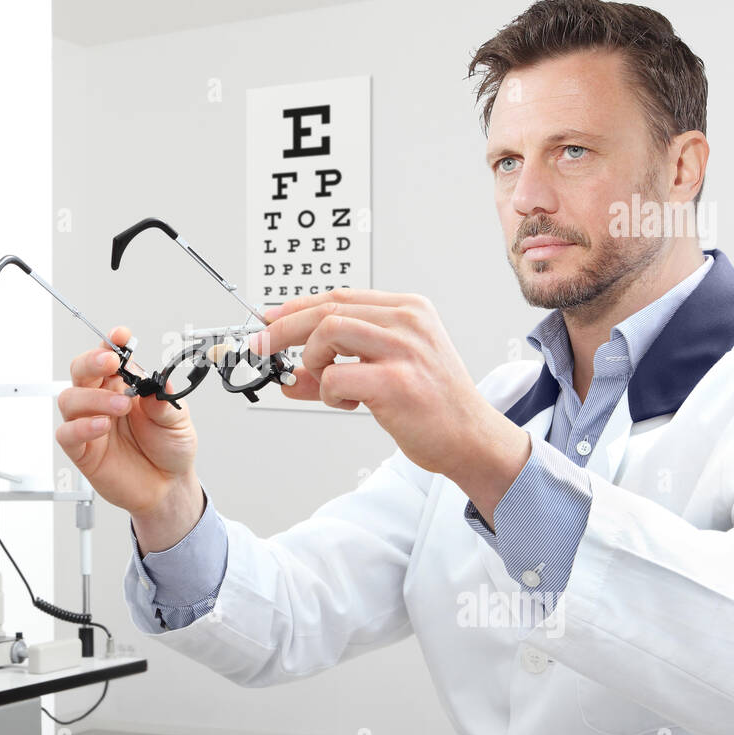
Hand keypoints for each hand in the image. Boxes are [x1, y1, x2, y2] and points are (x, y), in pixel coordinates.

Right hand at [56, 325, 198, 517]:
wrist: (168, 486)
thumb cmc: (169, 448)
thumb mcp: (178, 422)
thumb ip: (164, 403)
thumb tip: (155, 385)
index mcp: (124, 385)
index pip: (110, 356)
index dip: (112, 343)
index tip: (121, 336)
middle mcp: (102, 399)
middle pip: (81, 370)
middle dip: (93, 361)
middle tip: (112, 362)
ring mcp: (89, 424)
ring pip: (70, 399)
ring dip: (92, 397)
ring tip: (120, 406)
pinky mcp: (83, 450)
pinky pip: (67, 433)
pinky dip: (81, 427)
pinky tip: (102, 426)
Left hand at [247, 288, 529, 501]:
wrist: (471, 438)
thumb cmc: (432, 405)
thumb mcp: (385, 374)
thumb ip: (339, 367)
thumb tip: (288, 378)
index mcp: (409, 309)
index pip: (339, 296)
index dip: (296, 308)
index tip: (269, 321)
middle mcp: (407, 321)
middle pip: (327, 309)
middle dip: (283, 329)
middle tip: (262, 346)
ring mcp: (404, 349)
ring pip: (327, 332)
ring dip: (312, 361)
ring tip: (326, 383)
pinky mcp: (396, 381)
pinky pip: (335, 377)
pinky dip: (328, 392)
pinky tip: (347, 403)